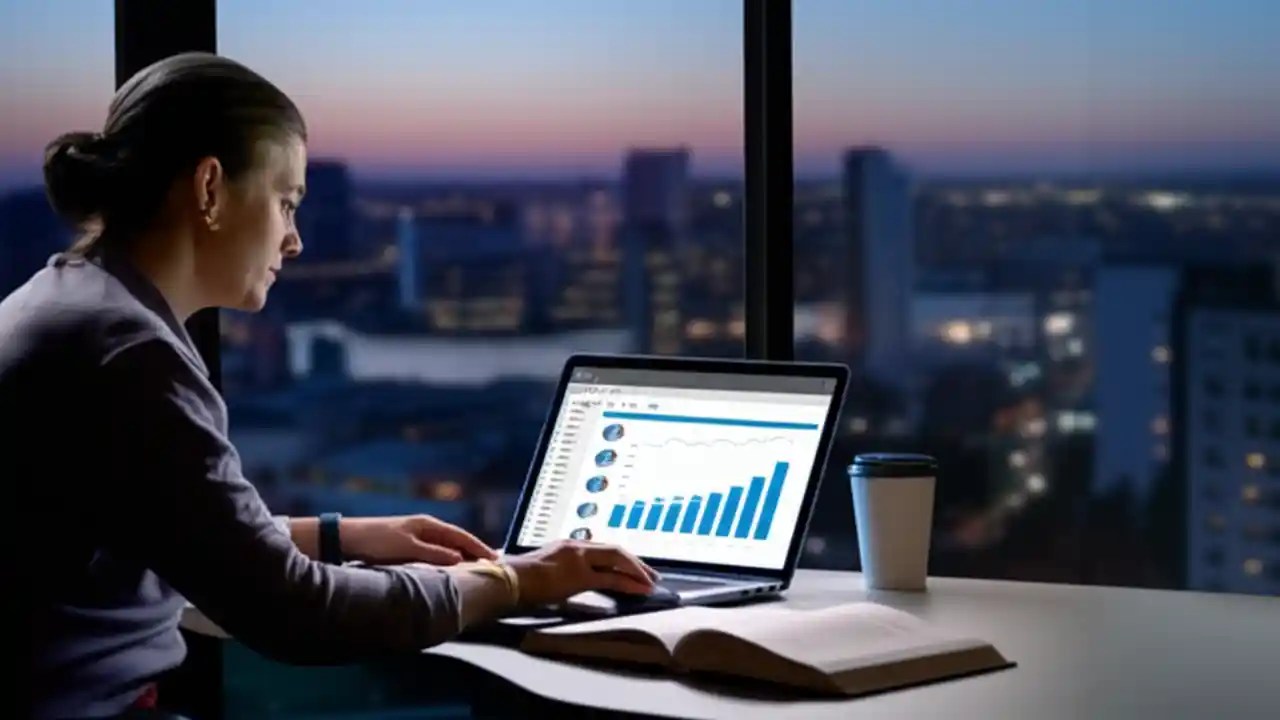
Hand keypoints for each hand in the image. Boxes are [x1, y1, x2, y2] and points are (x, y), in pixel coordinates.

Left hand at [340, 515, 497, 565]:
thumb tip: (459, 559)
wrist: (349, 539)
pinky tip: (451, 570)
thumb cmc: (378, 541)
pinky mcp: (409, 547)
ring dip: (462, 558)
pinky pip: (436, 554)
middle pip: (457, 541)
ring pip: (447, 548)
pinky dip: (447, 561)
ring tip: (477, 569)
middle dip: (474, 552)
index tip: (495, 558)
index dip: (479, 547)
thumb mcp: (407, 548)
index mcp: (428, 525)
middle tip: (493, 565)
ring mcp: (418, 537)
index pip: (461, 536)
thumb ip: (434, 554)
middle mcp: (426, 529)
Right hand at [504, 540, 659, 605]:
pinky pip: (611, 578)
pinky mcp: (579, 575)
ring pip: (618, 559)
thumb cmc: (517, 580)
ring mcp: (579, 558)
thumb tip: (567, 585)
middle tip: (651, 575)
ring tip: (650, 583)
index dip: (620, 557)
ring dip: (637, 571)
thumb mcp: (544, 571)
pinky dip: (629, 583)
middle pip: (615, 549)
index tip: (633, 567)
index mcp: (568, 545)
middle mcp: (576, 546)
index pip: (602, 548)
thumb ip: (559, 573)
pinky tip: (640, 590)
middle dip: (635, 562)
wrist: (506, 581)